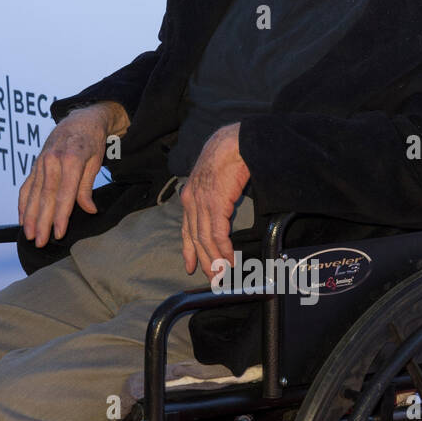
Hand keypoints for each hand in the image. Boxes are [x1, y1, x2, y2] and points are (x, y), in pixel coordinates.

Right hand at [18, 102, 127, 247]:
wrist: (79, 120)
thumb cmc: (90, 141)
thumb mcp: (96, 162)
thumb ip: (87, 187)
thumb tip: (88, 209)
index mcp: (71, 160)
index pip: (64, 194)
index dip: (61, 216)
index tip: (59, 233)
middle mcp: (52, 161)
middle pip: (45, 197)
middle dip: (42, 222)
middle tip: (40, 241)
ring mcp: (41, 163)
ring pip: (33, 194)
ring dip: (29, 217)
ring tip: (29, 235)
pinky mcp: (35, 165)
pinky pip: (26, 186)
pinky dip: (23, 204)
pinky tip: (22, 219)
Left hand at [180, 123, 250, 274]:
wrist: (235, 142)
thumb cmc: (228, 157)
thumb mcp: (214, 180)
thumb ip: (214, 197)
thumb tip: (221, 212)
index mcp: (189, 196)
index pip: (186, 229)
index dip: (188, 250)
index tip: (190, 266)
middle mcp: (191, 201)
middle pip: (195, 239)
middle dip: (204, 261)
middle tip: (212, 278)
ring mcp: (201, 203)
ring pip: (205, 240)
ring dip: (215, 259)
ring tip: (223, 273)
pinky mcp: (215, 203)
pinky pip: (218, 233)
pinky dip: (224, 249)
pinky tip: (229, 259)